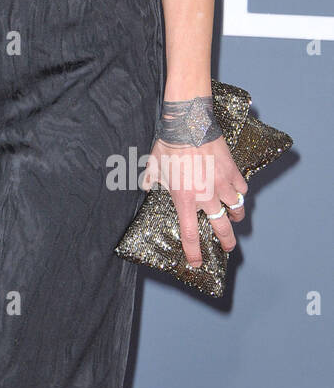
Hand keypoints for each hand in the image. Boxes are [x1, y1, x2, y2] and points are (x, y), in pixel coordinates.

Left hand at [143, 136, 246, 268]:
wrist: (189, 124)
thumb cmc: (169, 145)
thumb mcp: (154, 166)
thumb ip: (151, 181)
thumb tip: (146, 187)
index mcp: (184, 199)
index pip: (190, 235)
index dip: (194, 252)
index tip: (197, 263)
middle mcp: (206, 196)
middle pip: (222, 228)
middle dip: (226, 242)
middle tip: (228, 248)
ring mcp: (222, 184)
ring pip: (237, 209)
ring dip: (236, 217)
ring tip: (235, 218)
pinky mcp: (233, 171)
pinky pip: (242, 189)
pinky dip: (240, 193)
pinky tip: (237, 193)